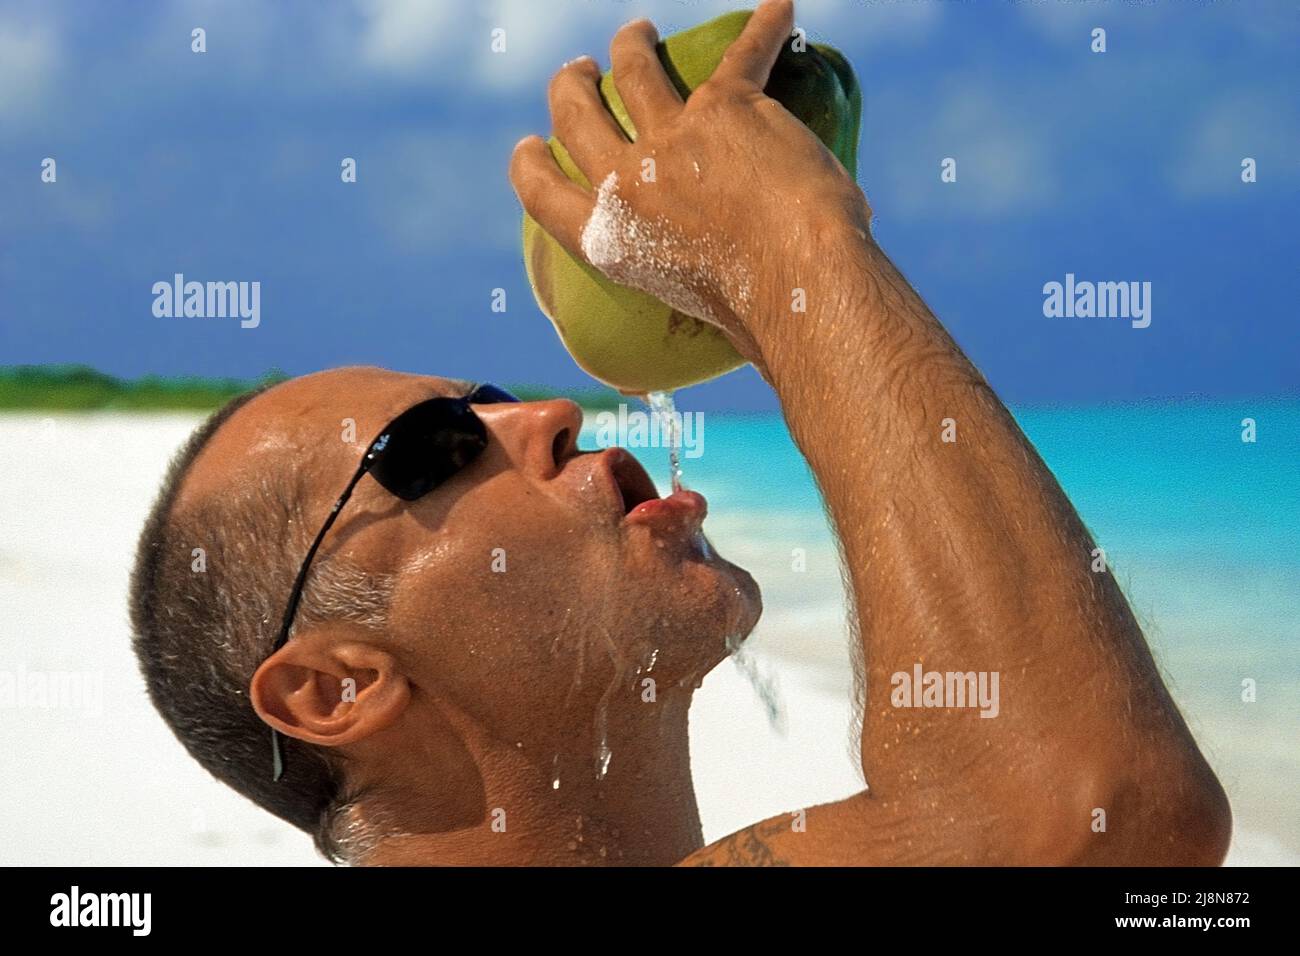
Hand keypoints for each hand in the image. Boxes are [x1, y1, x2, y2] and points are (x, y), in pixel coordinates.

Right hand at [509, 0, 869, 365]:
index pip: (541, 193)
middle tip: (579, 72)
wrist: (797, 285)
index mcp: (608, 239)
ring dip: (633, 43)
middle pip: (576, 113)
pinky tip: (781, 8)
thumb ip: (684, 293)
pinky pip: (748, 51)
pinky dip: (769, 26)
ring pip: (636, 67)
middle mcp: (627, 181)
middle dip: (570, 86)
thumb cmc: (755, 319)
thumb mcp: (688, 314)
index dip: (528, 163)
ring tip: (637, 34)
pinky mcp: (730, 106)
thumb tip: (687, 358)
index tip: (528, 145)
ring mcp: (673, 136)